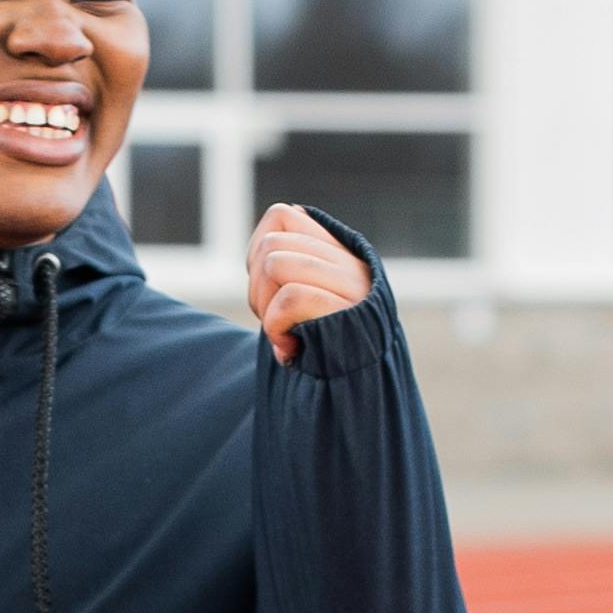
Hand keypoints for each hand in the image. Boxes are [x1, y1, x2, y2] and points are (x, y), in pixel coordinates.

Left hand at [245, 203, 371, 366]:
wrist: (355, 396)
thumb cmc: (320, 356)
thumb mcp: (303, 307)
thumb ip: (290, 271)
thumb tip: (262, 246)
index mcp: (337, 253)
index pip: (282, 216)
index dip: (257, 251)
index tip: (267, 290)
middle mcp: (348, 262)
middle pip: (270, 244)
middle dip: (256, 289)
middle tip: (275, 322)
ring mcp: (351, 283)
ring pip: (275, 263)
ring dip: (265, 309)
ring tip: (283, 334)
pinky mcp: (349, 310)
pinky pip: (289, 297)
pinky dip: (277, 327)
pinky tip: (290, 349)